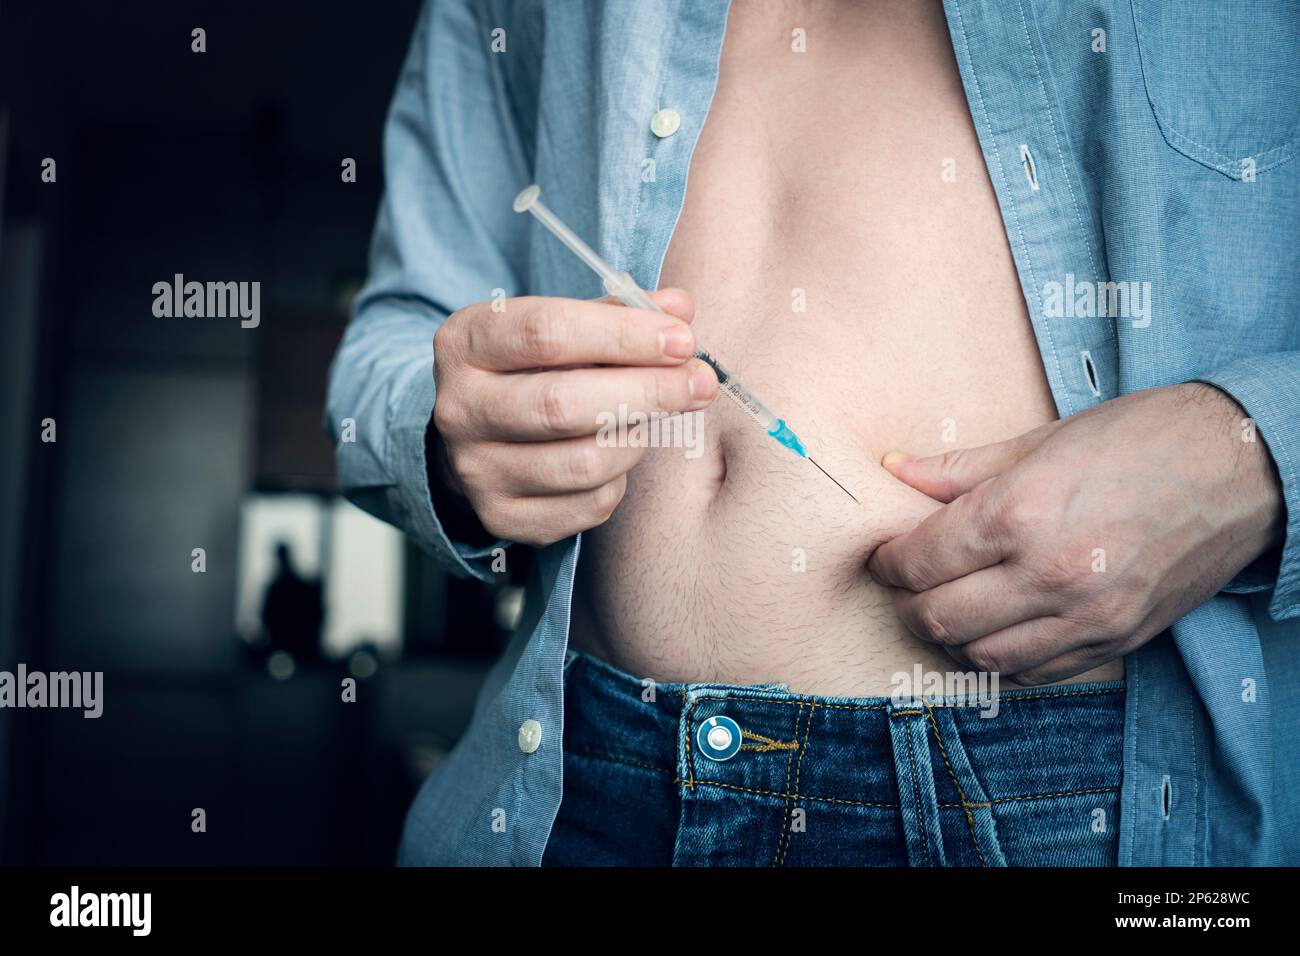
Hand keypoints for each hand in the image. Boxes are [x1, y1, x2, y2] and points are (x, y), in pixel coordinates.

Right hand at [430, 290, 717, 547]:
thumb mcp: (561, 324)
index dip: (623, 335)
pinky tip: (619, 454)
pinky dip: (621, 479)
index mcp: (466, 342)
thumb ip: (617, 312)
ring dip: (638, 437)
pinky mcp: (504, 518)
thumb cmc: (534, 367)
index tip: (681, 338)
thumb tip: (679, 311)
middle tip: (700, 382)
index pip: (546, 333)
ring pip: (584, 462)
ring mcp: (477, 470)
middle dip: (647, 391)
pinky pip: (589, 506)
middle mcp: (460, 409)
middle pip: (563, 404)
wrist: (478, 434)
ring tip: (657, 417)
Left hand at [866, 383, 1284, 683]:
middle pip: (939, 617)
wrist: (1238, 468)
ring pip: (982, 657)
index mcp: (1019, 513)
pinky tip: (997, 630)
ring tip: (947, 607)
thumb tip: (894, 469)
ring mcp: (1086, 615)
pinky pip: (1037, 673)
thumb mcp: (1039, 440)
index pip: (920, 560)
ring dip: (951, 638)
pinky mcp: (1117, 639)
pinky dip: (1004, 659)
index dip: (889, 561)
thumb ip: (959, 469)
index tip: (886, 555)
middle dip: (908, 603)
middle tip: (906, 584)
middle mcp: (1048, 573)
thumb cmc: (1138, 439)